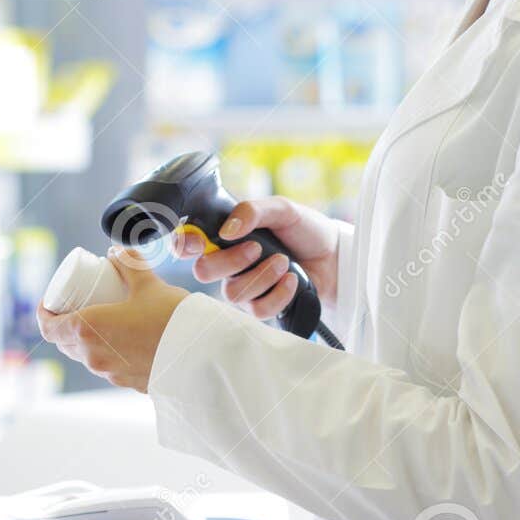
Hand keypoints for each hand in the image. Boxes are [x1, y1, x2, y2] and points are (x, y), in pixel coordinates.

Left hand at [36, 247, 188, 393]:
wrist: (201, 353)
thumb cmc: (170, 317)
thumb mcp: (148, 283)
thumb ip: (130, 264)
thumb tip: (116, 251)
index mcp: (88, 330)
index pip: (49, 327)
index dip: (45, 313)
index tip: (52, 302)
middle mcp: (93, 356)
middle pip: (66, 343)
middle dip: (65, 324)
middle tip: (77, 306)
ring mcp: (111, 373)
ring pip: (87, 356)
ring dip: (87, 340)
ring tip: (101, 321)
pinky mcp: (129, 383)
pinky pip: (109, 367)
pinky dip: (109, 352)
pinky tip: (125, 341)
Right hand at [172, 195, 341, 322]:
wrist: (334, 257)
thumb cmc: (305, 230)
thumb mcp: (282, 210)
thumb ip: (252, 211)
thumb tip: (227, 230)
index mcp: (225, 235)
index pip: (188, 241)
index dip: (184, 244)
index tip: (199, 242)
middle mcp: (228, 262)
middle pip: (203, 271)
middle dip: (230, 261)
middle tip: (257, 248)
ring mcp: (243, 286)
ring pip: (232, 293)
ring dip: (261, 276)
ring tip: (284, 262)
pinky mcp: (261, 306)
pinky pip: (257, 310)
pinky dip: (278, 294)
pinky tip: (291, 280)